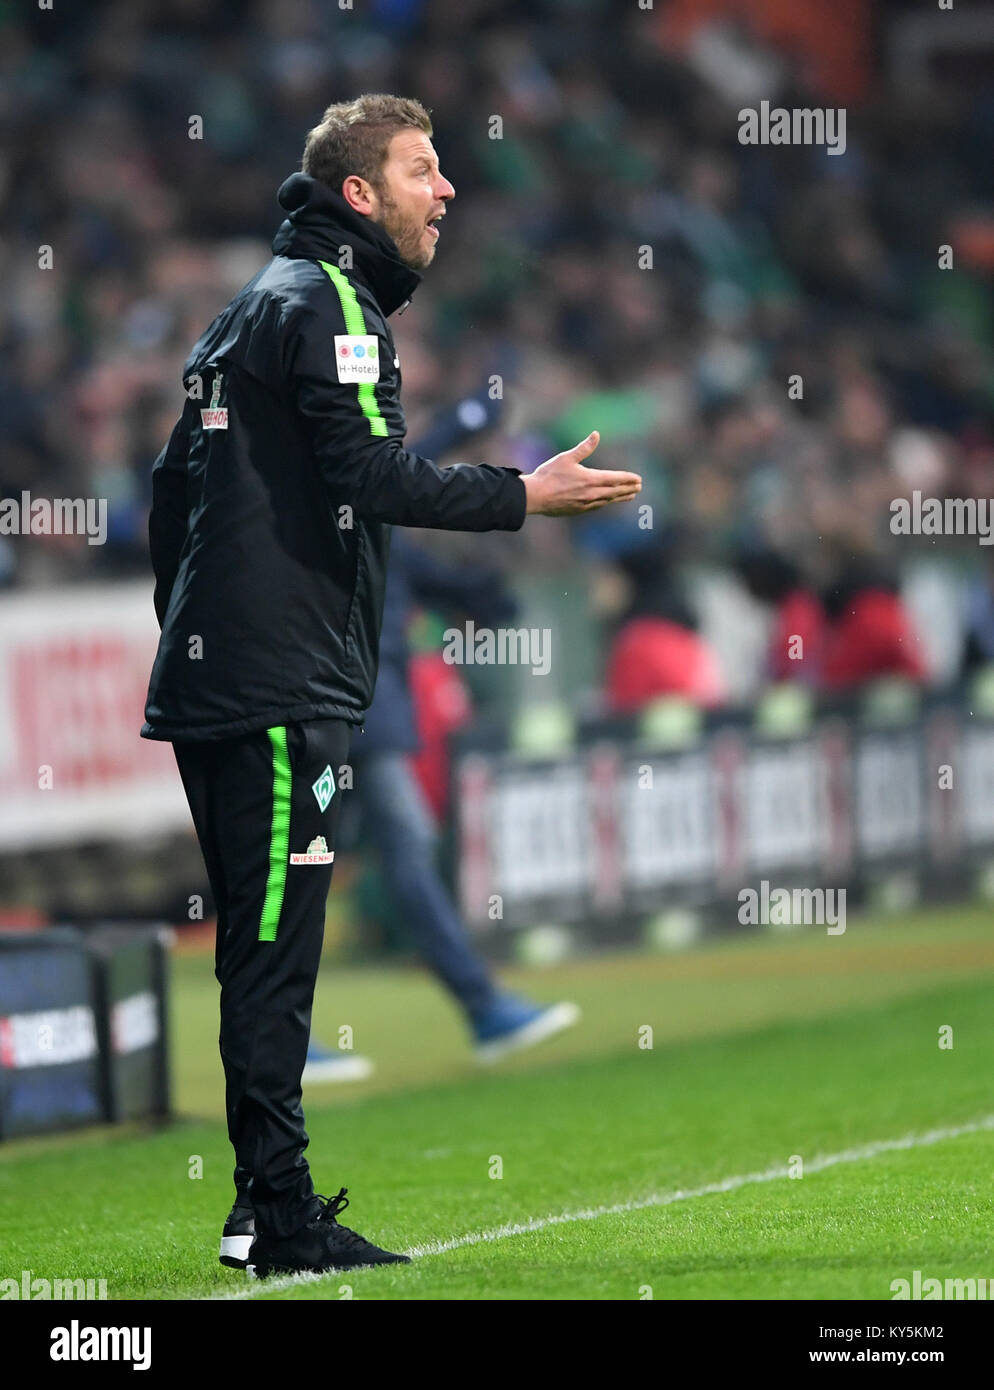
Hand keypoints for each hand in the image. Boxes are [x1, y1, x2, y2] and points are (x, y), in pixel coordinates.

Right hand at [522, 431, 641, 515]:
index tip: (638, 479)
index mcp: (590, 479)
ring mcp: (585, 504)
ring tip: (629, 495)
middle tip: (639, 487)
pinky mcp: (578, 510)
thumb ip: (584, 447)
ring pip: (608, 500)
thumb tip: (596, 434)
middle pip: (615, 491)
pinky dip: (606, 503)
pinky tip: (608, 501)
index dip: (628, 478)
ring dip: (620, 497)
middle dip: (628, 489)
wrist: (535, 497)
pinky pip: (597, 506)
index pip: (615, 478)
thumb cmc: (549, 475)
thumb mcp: (567, 457)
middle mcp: (591, 493)